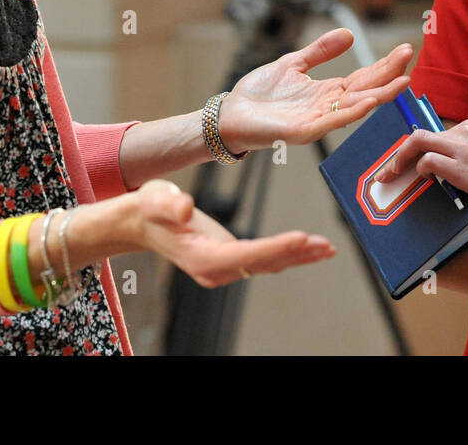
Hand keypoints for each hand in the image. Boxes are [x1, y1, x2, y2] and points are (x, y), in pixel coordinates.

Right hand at [130, 180, 335, 287]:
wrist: (142, 222)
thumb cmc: (149, 208)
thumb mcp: (155, 199)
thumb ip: (169, 204)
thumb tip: (186, 207)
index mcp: (200, 257)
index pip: (244, 254)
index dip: (274, 248)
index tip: (300, 238)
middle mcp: (214, 269)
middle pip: (261, 263)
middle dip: (295, 254)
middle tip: (324, 245)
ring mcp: (223, 268)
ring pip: (266, 264)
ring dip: (298, 257)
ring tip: (326, 248)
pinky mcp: (229, 260)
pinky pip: (263, 259)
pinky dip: (288, 253)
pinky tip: (308, 248)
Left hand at [217, 29, 413, 154]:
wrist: (230, 114)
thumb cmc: (258, 94)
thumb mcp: (292, 63)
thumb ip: (320, 51)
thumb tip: (349, 34)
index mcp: (326, 92)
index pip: (363, 78)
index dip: (384, 65)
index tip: (404, 50)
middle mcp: (328, 108)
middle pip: (366, 90)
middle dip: (389, 74)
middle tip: (410, 55)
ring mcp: (318, 121)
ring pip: (356, 107)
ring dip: (380, 94)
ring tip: (402, 81)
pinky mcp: (304, 131)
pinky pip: (333, 122)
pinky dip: (352, 111)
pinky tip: (369, 101)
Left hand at [369, 119, 467, 219]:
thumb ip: (466, 154)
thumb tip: (440, 167)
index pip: (434, 133)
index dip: (414, 147)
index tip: (403, 159)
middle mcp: (464, 132)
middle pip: (419, 135)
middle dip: (398, 153)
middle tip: (387, 170)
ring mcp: (462, 148)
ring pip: (417, 143)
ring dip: (399, 161)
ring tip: (391, 176)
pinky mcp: (461, 166)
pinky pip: (428, 162)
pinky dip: (420, 171)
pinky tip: (422, 180)